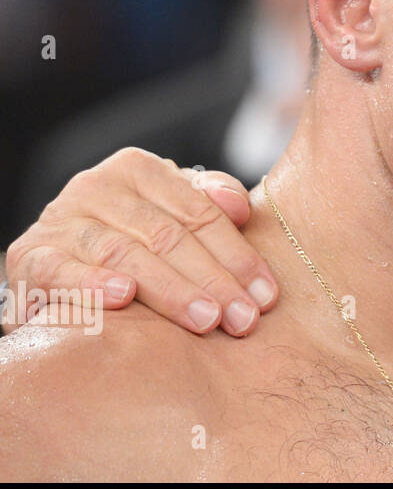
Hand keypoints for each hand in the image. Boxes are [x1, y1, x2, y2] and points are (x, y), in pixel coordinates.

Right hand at [3, 148, 276, 336]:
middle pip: (168, 236)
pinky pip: (63, 270)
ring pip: (124, 254)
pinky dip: (93, 284)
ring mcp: (61, 220)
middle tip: (244, 318)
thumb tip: (240, 206)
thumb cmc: (133, 237)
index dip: (239, 255)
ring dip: (170, 290)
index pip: (200, 213)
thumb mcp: (174, 210)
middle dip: (214, 281)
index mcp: (139, 169)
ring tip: (206, 319)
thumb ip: (210, 202)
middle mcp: (97, 186)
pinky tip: (124, 298)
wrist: (58, 263)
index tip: (267, 295)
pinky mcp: (30, 256)